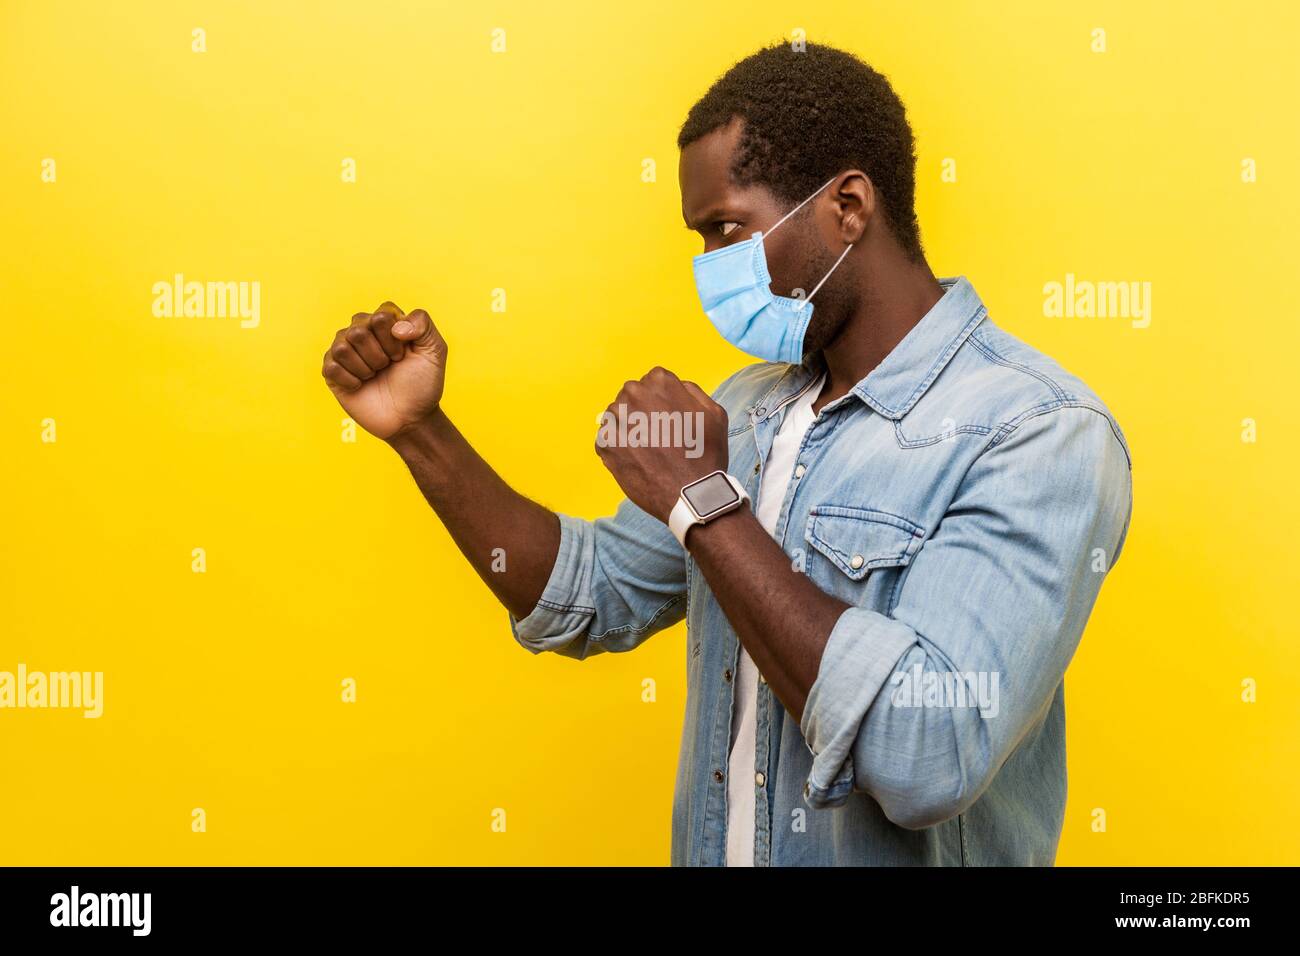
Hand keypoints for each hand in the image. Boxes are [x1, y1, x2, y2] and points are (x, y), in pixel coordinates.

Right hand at [321, 301, 447, 440]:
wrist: (410, 418)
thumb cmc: (422, 383)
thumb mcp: (435, 350)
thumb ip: (423, 323)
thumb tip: (396, 326)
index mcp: (384, 321)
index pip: (380, 315)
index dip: (393, 339)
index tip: (402, 354)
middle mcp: (361, 329)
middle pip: (358, 330)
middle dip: (379, 355)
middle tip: (388, 367)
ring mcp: (344, 349)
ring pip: (342, 347)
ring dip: (365, 368)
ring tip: (375, 375)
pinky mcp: (332, 371)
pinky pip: (331, 366)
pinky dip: (351, 380)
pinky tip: (361, 386)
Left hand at [594, 366, 728, 521]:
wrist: (690, 494)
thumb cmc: (705, 454)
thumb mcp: (714, 413)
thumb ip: (691, 391)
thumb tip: (674, 386)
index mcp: (660, 382)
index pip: (651, 381)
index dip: (660, 401)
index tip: (668, 419)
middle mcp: (634, 395)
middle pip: (631, 396)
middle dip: (641, 412)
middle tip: (658, 437)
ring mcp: (617, 419)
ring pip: (616, 416)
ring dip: (627, 428)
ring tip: (647, 450)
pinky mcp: (605, 444)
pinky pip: (607, 438)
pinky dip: (618, 447)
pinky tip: (637, 460)